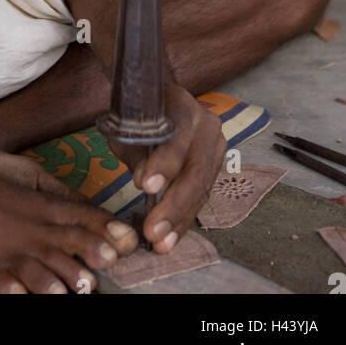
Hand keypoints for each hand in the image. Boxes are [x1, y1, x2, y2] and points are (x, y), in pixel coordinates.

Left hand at [113, 86, 225, 251]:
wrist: (159, 100)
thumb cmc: (139, 114)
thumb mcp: (128, 126)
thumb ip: (136, 151)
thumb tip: (143, 181)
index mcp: (184, 106)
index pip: (178, 137)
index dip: (164, 163)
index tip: (146, 187)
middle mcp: (207, 126)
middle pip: (195, 170)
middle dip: (173, 205)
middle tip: (153, 231)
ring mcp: (216, 147)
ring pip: (202, 189)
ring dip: (180, 220)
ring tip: (161, 244)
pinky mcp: (216, 167)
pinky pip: (202, 197)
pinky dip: (184, 219)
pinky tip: (171, 238)